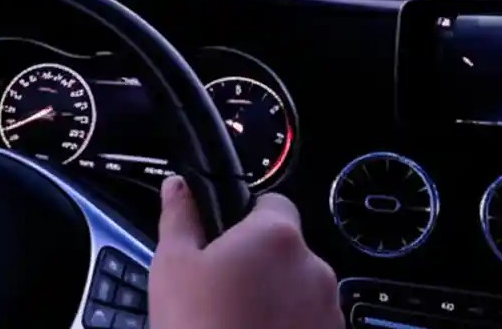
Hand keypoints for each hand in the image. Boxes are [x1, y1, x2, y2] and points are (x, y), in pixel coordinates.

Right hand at [149, 176, 342, 328]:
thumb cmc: (197, 328)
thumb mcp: (172, 266)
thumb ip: (180, 217)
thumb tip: (178, 187)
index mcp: (275, 236)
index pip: (273, 203)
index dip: (246, 220)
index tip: (225, 242)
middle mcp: (313, 268)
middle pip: (287, 249)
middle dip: (260, 263)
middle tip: (223, 288)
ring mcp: (328, 309)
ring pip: (300, 288)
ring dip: (278, 297)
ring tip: (238, 320)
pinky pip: (310, 321)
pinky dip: (290, 326)